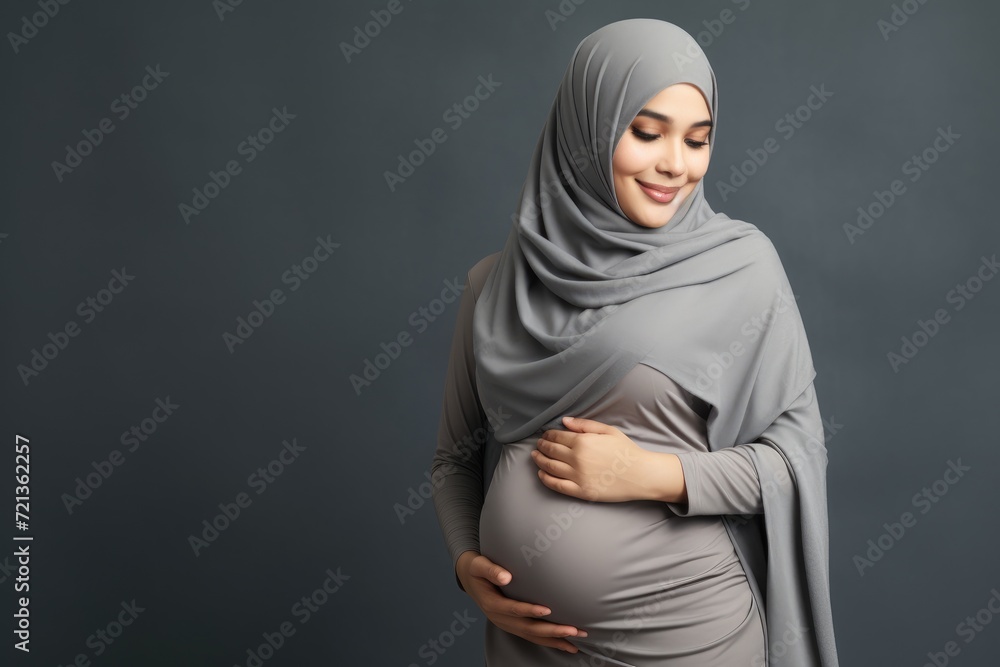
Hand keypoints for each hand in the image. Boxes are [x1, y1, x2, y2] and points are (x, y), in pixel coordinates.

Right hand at [455, 551, 587, 652]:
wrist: (469, 578)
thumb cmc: (476, 569)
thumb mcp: (478, 565)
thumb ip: (491, 570)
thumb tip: (506, 577)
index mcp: (491, 603)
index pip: (513, 609)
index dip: (530, 610)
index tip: (547, 610)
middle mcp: (499, 618)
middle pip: (527, 628)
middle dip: (551, 631)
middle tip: (573, 630)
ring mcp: (506, 623)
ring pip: (532, 636)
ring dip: (554, 640)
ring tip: (575, 644)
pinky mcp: (512, 625)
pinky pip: (531, 636)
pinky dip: (549, 641)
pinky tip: (564, 643)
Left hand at [532, 416, 664, 502]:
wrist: (641, 475)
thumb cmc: (626, 451)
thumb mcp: (608, 431)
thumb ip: (584, 425)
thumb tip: (564, 421)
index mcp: (583, 442)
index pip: (557, 437)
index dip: (548, 435)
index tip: (545, 435)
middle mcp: (577, 459)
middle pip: (551, 451)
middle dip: (542, 446)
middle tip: (538, 445)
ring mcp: (577, 476)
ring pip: (550, 467)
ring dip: (539, 460)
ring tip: (535, 456)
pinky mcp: (581, 491)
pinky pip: (557, 485)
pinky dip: (545, 479)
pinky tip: (541, 474)